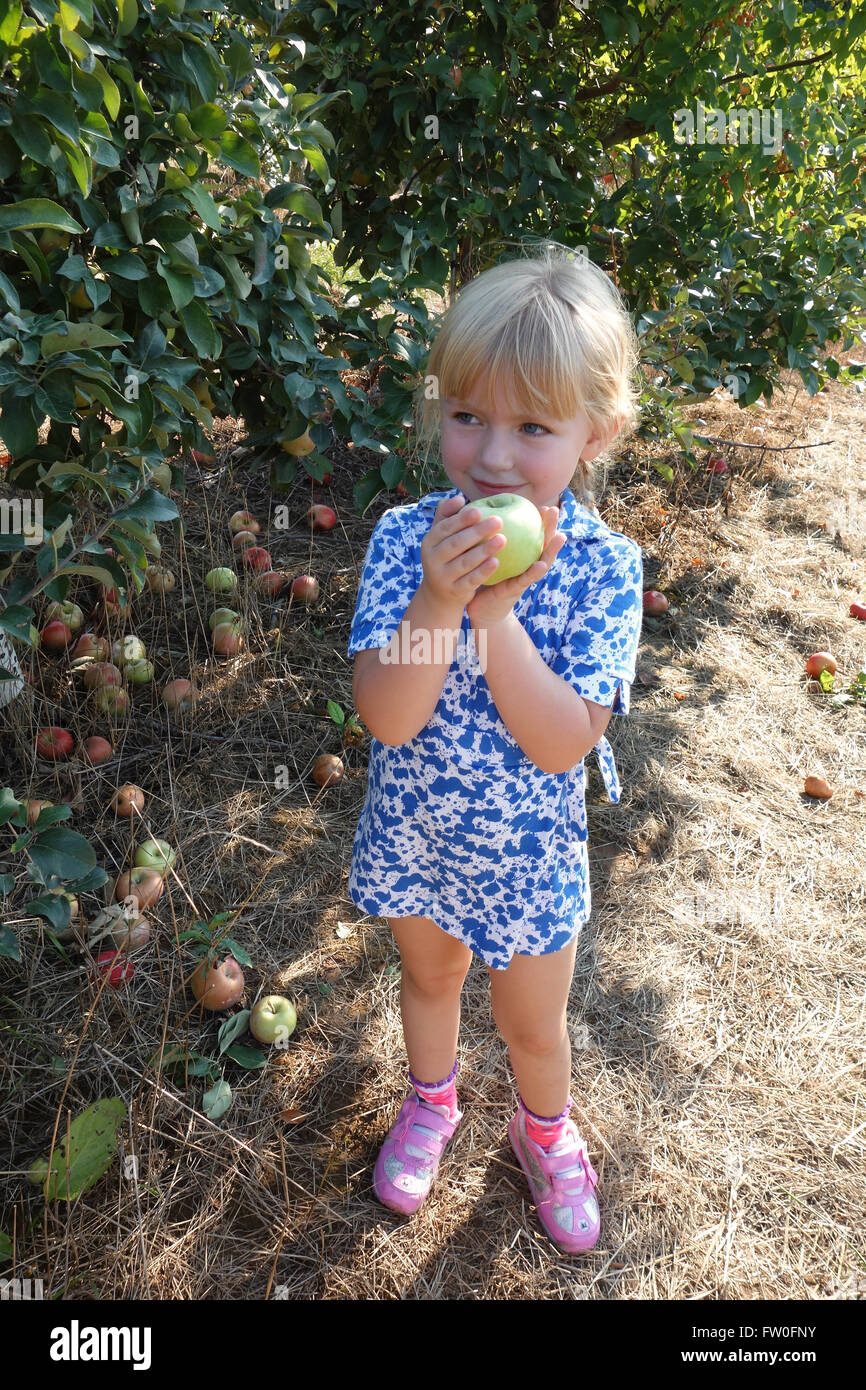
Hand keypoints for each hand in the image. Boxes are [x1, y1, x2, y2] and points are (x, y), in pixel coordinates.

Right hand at [419, 492, 516, 614]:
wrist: (439, 594)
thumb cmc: (446, 557)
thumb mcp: (441, 538)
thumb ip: (447, 516)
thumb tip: (458, 498)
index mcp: (429, 542)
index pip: (445, 528)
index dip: (461, 519)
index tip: (480, 511)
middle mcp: (432, 559)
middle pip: (455, 544)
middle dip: (477, 532)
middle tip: (499, 521)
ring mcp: (442, 577)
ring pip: (464, 563)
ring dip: (484, 550)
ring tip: (503, 540)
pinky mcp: (454, 591)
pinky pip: (470, 580)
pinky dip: (483, 571)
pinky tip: (497, 562)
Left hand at [466, 503, 564, 628]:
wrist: (477, 608)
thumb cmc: (480, 577)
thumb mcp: (482, 555)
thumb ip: (483, 537)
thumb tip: (476, 511)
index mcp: (518, 555)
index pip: (529, 534)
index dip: (537, 520)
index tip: (542, 504)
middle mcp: (524, 565)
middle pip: (541, 544)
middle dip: (550, 527)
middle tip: (554, 510)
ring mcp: (522, 579)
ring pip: (542, 562)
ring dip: (552, 550)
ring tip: (560, 536)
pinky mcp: (514, 591)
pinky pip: (525, 580)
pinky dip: (534, 572)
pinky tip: (541, 564)